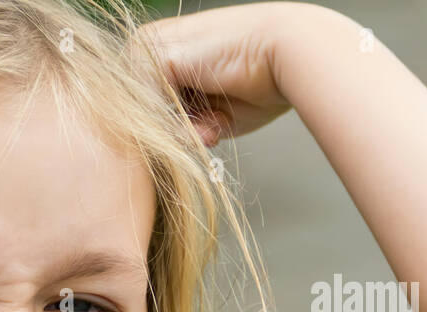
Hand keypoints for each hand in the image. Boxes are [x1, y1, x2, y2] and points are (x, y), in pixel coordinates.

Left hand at [139, 2, 314, 146]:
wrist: (290, 57)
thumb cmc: (258, 86)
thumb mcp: (205, 114)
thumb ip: (174, 128)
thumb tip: (150, 151)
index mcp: (157, 54)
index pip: (139, 112)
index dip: (171, 134)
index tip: (208, 133)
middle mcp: (146, 45)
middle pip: (135, 115)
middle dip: (173, 134)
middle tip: (212, 131)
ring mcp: (147, 46)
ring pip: (140, 116)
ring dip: (177, 132)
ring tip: (214, 124)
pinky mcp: (156, 54)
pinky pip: (148, 110)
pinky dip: (177, 126)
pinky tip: (209, 117)